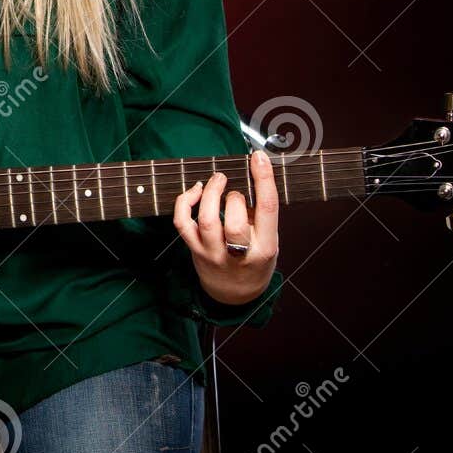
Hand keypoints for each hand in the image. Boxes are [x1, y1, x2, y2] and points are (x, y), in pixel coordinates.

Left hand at [172, 149, 279, 305]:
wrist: (234, 294)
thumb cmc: (254, 260)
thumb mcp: (269, 241)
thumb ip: (262, 215)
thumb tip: (252, 176)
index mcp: (265, 248)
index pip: (268, 210)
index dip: (263, 179)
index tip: (258, 158)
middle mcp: (239, 254)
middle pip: (235, 221)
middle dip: (233, 196)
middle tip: (233, 188)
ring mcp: (214, 253)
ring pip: (207, 222)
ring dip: (210, 194)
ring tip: (216, 179)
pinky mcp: (194, 250)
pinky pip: (183, 223)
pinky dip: (185, 202)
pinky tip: (196, 190)